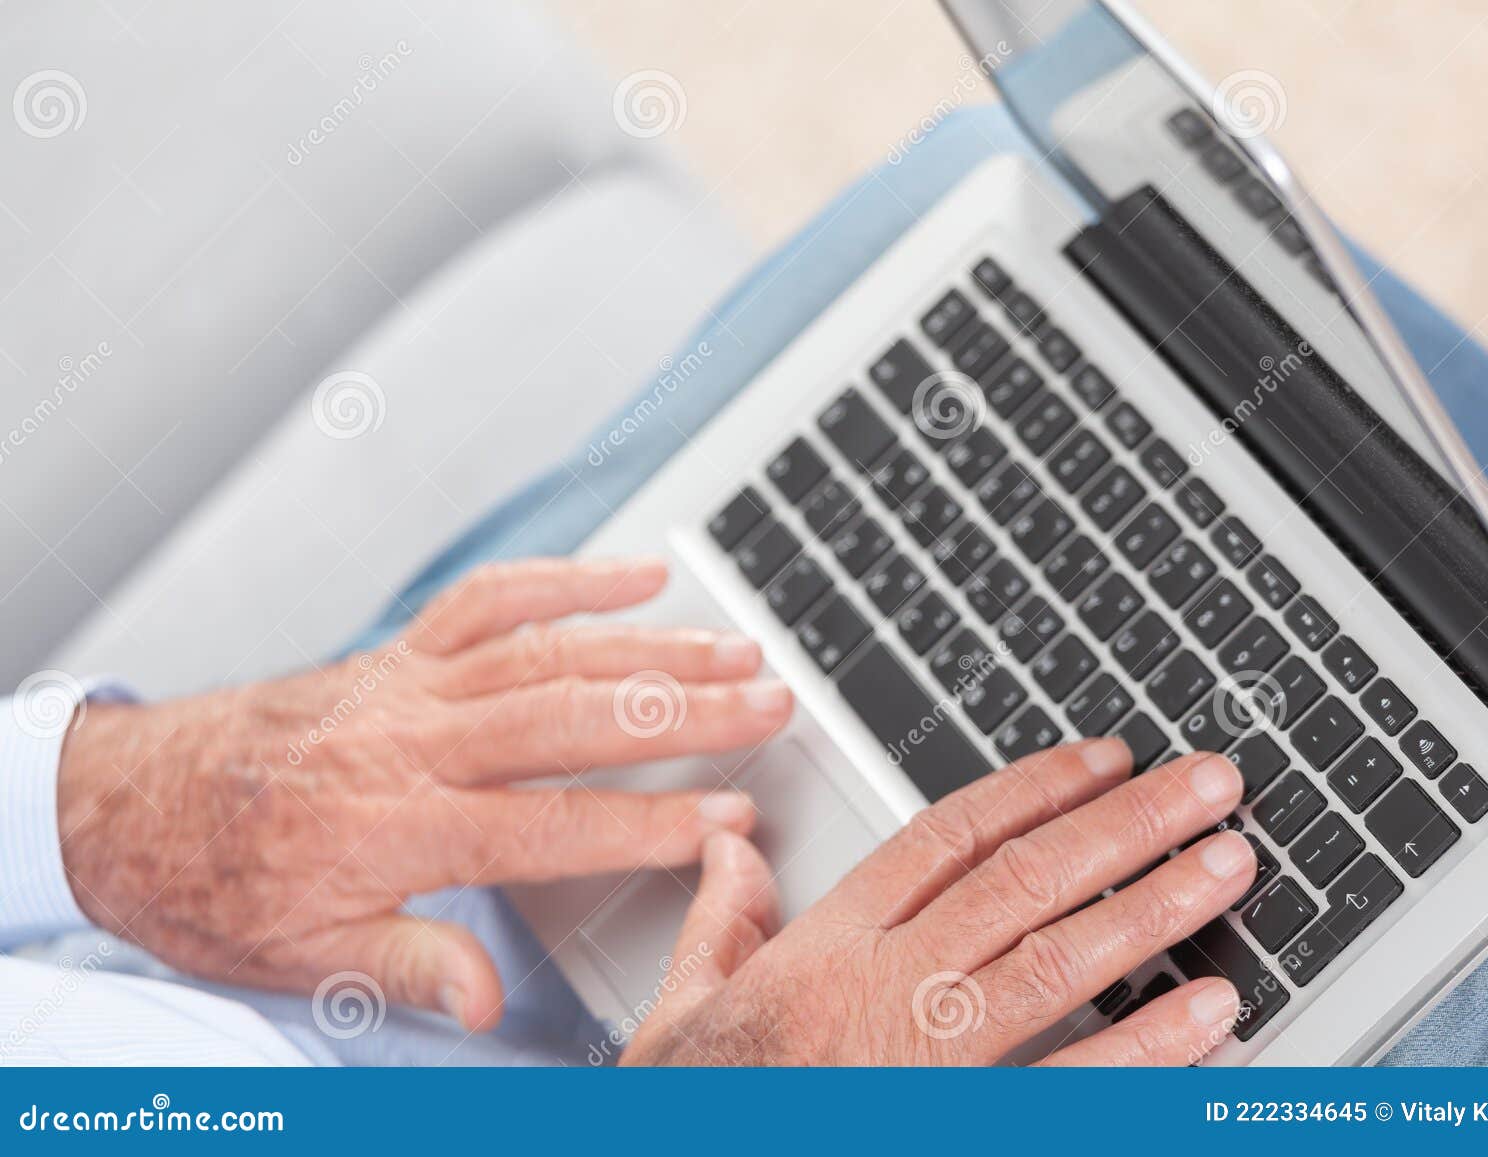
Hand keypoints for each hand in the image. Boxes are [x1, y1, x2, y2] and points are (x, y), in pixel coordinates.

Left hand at [56, 557, 792, 1029]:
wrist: (135, 802)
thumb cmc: (223, 882)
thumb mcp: (304, 958)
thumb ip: (409, 967)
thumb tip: (489, 994)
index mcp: (398, 826)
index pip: (552, 825)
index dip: (650, 823)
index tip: (729, 822)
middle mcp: (415, 741)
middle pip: (570, 717)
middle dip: (684, 710)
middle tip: (768, 704)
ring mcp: (411, 683)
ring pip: (549, 651)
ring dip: (651, 646)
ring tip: (737, 647)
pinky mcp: (403, 651)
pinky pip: (491, 599)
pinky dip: (567, 582)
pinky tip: (636, 577)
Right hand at [623, 741, 1254, 1065]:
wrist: (677, 1156)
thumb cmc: (695, 1108)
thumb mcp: (681, 1009)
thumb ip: (721, 919)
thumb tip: (729, 848)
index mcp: (828, 946)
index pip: (948, 837)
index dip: (1036, 786)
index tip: (1105, 759)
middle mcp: (885, 986)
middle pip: (1024, 879)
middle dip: (1127, 823)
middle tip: (1210, 784)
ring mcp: (926, 1059)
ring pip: (1057, 958)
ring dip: (1154, 905)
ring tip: (1229, 863)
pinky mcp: (956, 1121)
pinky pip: (1068, 1083)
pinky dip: (1146, 1048)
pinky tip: (1211, 1011)